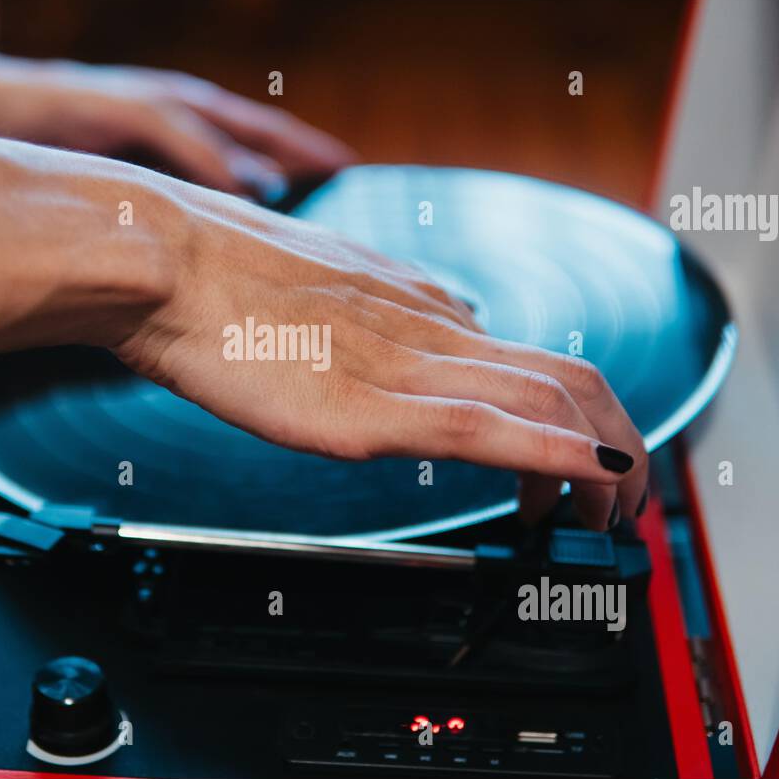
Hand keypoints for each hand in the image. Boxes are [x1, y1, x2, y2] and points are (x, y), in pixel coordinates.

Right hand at [0, 59, 356, 196]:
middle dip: (296, 144)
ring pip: (218, 125)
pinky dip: (211, 163)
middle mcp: (165, 105)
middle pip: (247, 123)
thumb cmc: (44, 146)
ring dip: (261, 149)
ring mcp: (140, 104)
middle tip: (344, 164)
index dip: (292, 150)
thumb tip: (198, 237)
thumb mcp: (114, 170)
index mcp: (169, 119)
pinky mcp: (113, 111)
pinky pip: (174, 137)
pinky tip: (241, 189)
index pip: (245, 135)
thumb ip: (161, 193)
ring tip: (305, 173)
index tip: (338, 170)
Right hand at [114, 183, 649, 530]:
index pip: (530, 358)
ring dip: (601, 464)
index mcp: (415, 304)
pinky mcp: (371, 405)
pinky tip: (588, 479)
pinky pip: (485, 429)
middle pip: (569, 379)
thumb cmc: (214, 275)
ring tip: (607, 518)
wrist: (161, 260)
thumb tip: (396, 338)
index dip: (578, 415)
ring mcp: (406, 363)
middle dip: (617, 444)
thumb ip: (367, 319)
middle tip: (617, 505)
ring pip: (550, 401)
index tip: (576, 463)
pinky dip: (555, 455)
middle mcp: (431, 327)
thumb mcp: (313, 287)